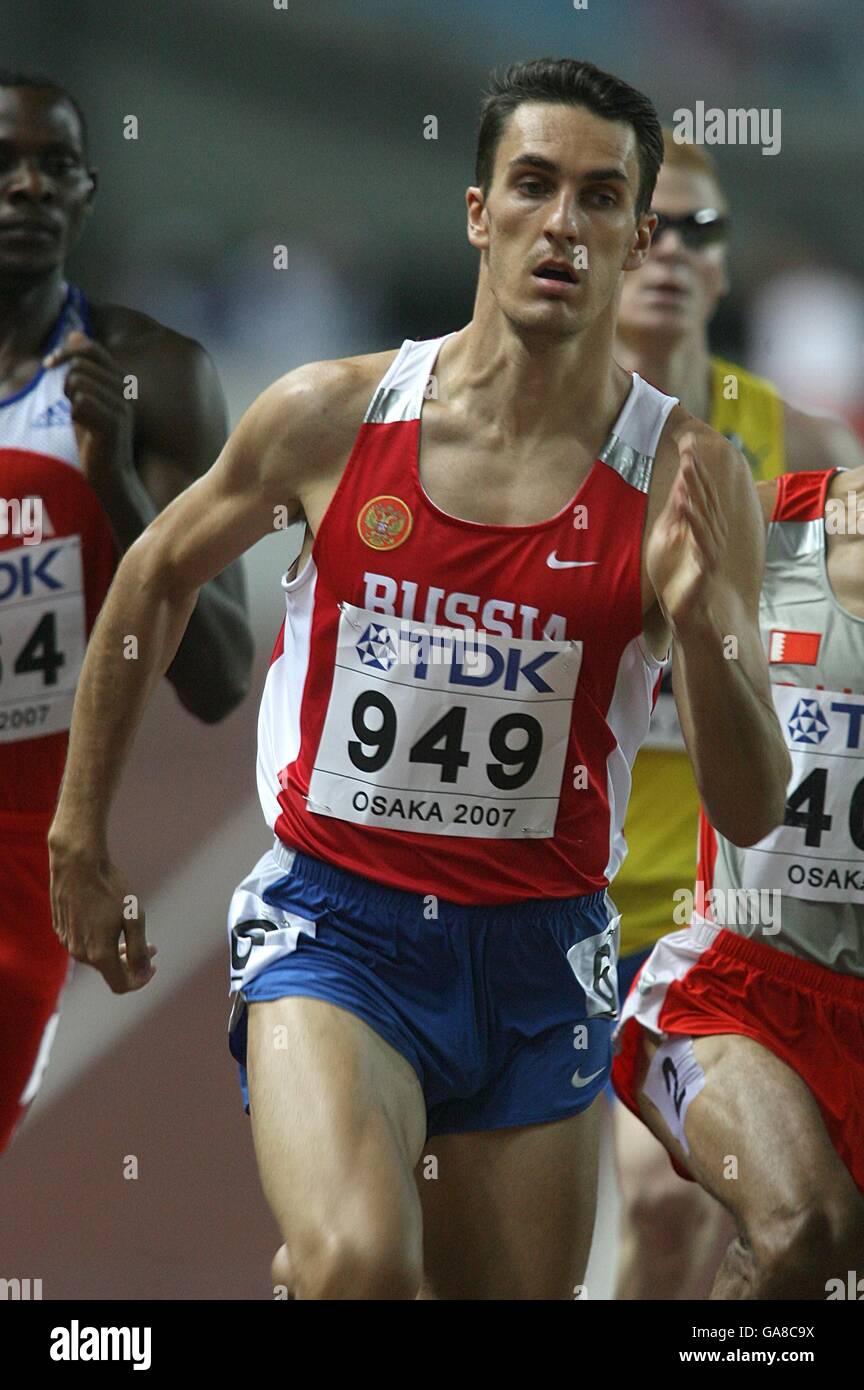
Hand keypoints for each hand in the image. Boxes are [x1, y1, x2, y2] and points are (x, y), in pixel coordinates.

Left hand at [43, 330, 134, 488]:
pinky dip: (75, 415)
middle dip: (66, 382)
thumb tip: (75, 332)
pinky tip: (85, 429)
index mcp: (122, 381)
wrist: (111, 474)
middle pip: (80, 364)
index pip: (91, 348)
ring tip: (79, 416)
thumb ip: (82, 368)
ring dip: (70, 399)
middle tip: (71, 402)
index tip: (49, 364)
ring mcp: (122, 407)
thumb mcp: (86, 397)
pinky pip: (80, 403)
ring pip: (79, 382)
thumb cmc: (96, 437)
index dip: (65, 351)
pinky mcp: (113, 424)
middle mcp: (126, 390)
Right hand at [48, 835, 156, 993]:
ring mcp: (67, 942)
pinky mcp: (61, 930)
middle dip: (131, 962)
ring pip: (96, 957)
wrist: (78, 864)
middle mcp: (79, 953)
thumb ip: (139, 950)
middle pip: (109, 970)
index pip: (121, 984)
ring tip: (131, 932)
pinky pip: (83, 943)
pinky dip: (99, 940)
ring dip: (115, 951)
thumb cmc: (110, 888)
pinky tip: (108, 920)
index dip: (140, 980)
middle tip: (150, 946)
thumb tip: (142, 973)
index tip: (152, 966)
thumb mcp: (134, 917)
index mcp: (99, 954)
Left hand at [646, 431, 727, 629]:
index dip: (694, 466)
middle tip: (689, 446)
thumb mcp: (669, 539)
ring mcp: (709, 551)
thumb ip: (677, 513)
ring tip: (688, 471)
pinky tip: (687, 512)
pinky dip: (695, 528)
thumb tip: (680, 484)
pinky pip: (702, 546)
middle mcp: (709, 533)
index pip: (699, 490)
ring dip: (697, 495)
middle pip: (704, 498)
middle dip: (696, 472)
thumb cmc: (677, 576)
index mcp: (701, 524)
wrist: (688, 613)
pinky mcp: (704, 571)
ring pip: (704, 518)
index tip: (686, 441)